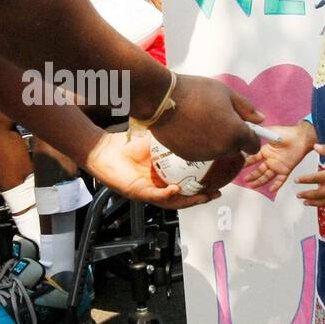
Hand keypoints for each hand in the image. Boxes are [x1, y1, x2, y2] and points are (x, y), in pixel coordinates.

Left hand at [84, 128, 218, 208]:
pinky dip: (166, 194)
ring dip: (189, 200)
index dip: (204, 185)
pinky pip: (155, 196)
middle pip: (184, 198)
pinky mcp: (137, 192)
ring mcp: (148, 191)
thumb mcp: (156, 139)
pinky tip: (176, 190)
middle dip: (202, 197)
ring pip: (172, 202)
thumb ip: (172, 135)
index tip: (220, 180)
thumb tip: (191, 121)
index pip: (188, 185)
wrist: (104, 149)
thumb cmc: (126, 144)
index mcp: (164, 176)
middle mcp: (158, 186)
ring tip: (203, 196)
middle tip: (217, 192)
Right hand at [149, 74, 261, 161]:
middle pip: (235, 149)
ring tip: (201, 120)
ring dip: (215, 141)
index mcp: (236, 133)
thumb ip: (246, 108)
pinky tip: (189, 127)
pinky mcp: (189, 157)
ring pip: (218, 151)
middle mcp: (222, 149)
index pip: (254, 145)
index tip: (245, 128)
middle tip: (219, 118)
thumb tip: (260, 119)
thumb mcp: (226, 93)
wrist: (161, 100)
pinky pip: (201, 152)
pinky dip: (199, 144)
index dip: (252, 136)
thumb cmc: (195, 92)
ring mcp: (204, 155)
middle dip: (232, 137)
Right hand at [240, 122, 315, 193]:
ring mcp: (278, 165)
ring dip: (259, 181)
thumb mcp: (271, 131)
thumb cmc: (288, 133)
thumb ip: (260, 132)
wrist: (301, 138)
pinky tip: (271, 190)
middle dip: (252, 175)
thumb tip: (249, 130)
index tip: (240, 166)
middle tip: (245, 180)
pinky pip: (281, 179)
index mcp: (266, 151)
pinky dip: (276, 185)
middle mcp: (271, 159)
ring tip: (252, 186)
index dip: (247, 162)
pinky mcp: (286, 169)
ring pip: (267, 176)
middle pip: (259, 170)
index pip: (254, 158)